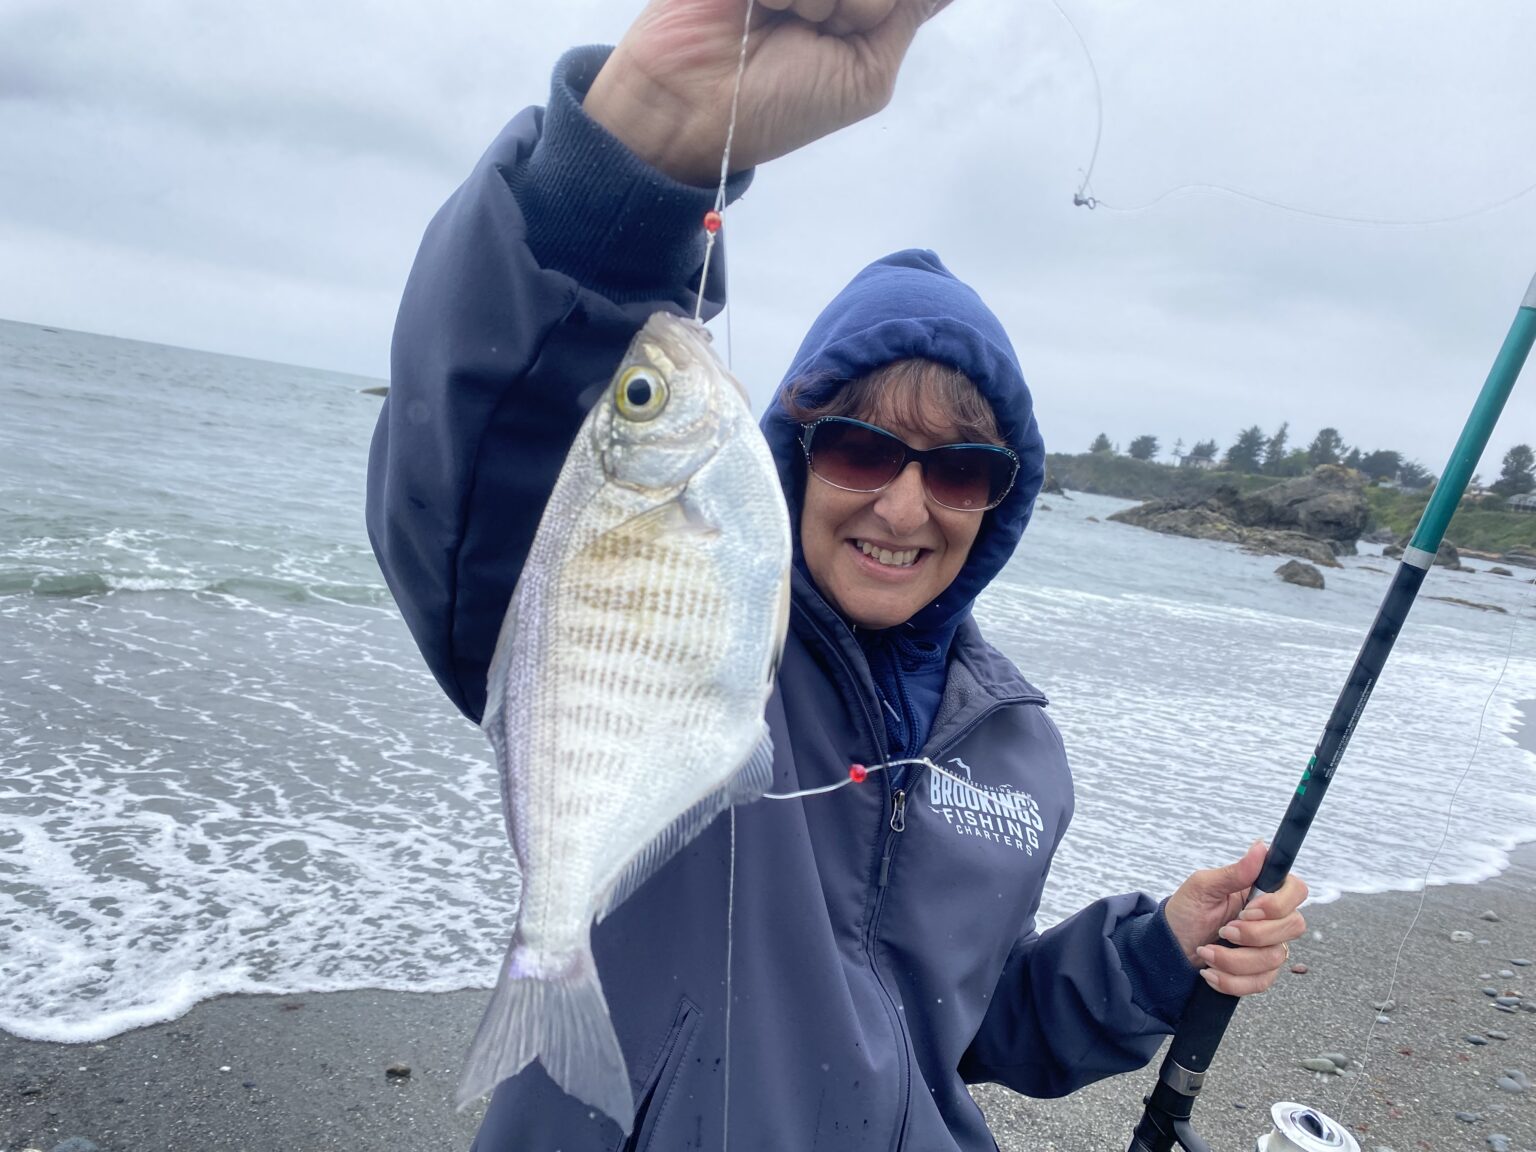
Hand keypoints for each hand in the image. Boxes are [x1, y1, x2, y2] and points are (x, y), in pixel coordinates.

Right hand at [584, 0, 952, 185]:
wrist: (692, 108)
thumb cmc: (778, 107)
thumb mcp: (863, 76)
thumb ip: (908, 13)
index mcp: (868, 5)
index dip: (884, 4)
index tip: (857, 25)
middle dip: (863, 1)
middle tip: (825, 25)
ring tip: (785, 18)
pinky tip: (762, 4)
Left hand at [1163, 840, 1308, 996]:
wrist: (1170, 948)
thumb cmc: (1185, 912)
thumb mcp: (1202, 887)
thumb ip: (1234, 872)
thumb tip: (1260, 847)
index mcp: (1261, 892)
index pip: (1297, 890)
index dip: (1278, 903)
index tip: (1247, 910)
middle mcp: (1272, 919)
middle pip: (1294, 926)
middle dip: (1253, 934)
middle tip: (1223, 930)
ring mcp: (1269, 946)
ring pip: (1275, 958)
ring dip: (1235, 959)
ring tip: (1207, 951)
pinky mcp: (1260, 972)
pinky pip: (1262, 982)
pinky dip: (1231, 980)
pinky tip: (1210, 972)